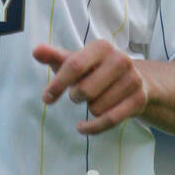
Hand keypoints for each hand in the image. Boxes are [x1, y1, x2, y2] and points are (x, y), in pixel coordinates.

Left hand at [33, 40, 148, 135]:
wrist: (132, 78)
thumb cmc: (94, 69)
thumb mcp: (74, 61)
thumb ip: (54, 56)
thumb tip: (35, 51)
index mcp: (101, 47)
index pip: (74, 66)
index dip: (58, 84)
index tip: (46, 98)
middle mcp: (120, 59)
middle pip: (84, 91)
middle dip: (76, 97)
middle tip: (78, 94)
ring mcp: (132, 80)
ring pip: (96, 108)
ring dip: (90, 108)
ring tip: (95, 100)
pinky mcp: (138, 99)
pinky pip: (110, 120)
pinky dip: (93, 127)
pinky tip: (82, 127)